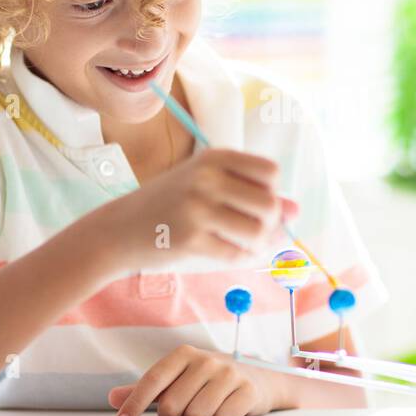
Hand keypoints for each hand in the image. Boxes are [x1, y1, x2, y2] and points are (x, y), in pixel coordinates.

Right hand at [99, 148, 298, 270]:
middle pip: (270, 203)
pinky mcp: (190, 238)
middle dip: (269, 223)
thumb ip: (251, 194)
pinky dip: (239, 258)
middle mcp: (207, 177)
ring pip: (258, 231)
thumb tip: (296, 210)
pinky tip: (225, 252)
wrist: (118, 230)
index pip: (271, 172)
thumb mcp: (207, 187)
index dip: (271, 191)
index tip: (252, 202)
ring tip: (242, 243)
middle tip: (251, 230)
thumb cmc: (169, 206)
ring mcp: (197, 207)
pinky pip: (237, 254)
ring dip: (258, 244)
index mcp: (215, 157)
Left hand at [108, 344, 288, 415]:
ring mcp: (229, 374)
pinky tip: (224, 411)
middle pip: (172, 406)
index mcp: (184, 354)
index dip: (135, 404)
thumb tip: (111, 398)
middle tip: (183, 413)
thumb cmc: (207, 382)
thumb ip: (145, 389)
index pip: (152, 380)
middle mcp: (206, 360)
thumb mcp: (176, 380)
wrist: (257, 380)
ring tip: (205, 411)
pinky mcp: (247, 391)